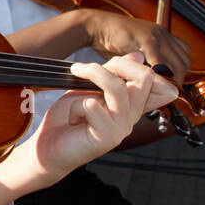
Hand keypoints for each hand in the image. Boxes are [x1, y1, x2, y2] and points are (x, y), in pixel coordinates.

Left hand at [19, 52, 179, 181]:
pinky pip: (92, 106)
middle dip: (117, 63)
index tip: (109, 65)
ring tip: (74, 74)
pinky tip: (72, 117)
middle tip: (88, 66)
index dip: (136, 65)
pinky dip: (76, 105)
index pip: (157, 80)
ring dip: (92, 75)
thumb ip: (112, 73)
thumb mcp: (89, 87)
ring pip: (118, 88)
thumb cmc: (67, 118)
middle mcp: (133, 116)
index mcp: (132, 104)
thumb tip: (139, 55)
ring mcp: (122, 128)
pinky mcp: (107, 137)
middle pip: (145, 77)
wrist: (47, 148)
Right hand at [82, 10, 190, 79]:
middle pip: (184, 60)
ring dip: (171, 79)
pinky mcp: (147, 39)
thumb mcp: (132, 52)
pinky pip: (161, 62)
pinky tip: (151, 83)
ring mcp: (157, 35)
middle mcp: (163, 34)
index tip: (171, 86)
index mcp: (162, 36)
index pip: (183, 57)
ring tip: (161, 89)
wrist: (96, 26)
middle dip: (178, 78)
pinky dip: (159, 75)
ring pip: (177, 62)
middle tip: (168, 91)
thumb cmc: (110, 41)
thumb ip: (145, 62)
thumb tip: (153, 79)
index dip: (180, 73)